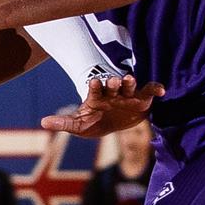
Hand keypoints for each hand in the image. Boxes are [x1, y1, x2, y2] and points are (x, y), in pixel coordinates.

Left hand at [39, 75, 164, 137]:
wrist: (113, 122)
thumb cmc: (94, 121)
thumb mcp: (79, 124)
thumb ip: (64, 122)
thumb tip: (43, 122)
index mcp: (98, 96)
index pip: (96, 88)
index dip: (95, 86)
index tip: (94, 83)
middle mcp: (113, 92)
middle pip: (114, 84)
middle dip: (114, 82)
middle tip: (114, 80)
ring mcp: (128, 95)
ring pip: (131, 85)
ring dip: (131, 82)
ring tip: (131, 79)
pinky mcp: (142, 99)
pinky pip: (150, 90)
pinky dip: (156, 88)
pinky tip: (162, 90)